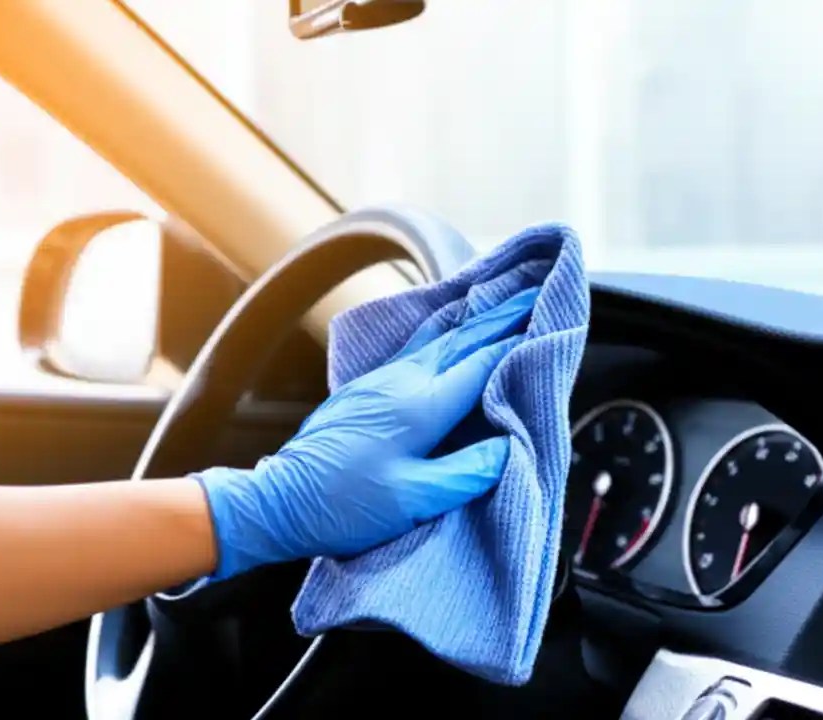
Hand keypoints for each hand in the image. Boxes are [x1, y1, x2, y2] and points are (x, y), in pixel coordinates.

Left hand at [194, 288, 537, 579]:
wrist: (278, 502)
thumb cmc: (345, 506)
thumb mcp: (414, 501)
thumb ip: (467, 473)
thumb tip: (507, 447)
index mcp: (420, 407)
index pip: (480, 364)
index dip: (514, 340)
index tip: (543, 316)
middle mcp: (401, 382)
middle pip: (460, 340)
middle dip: (498, 317)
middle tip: (531, 293)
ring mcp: (379, 381)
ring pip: (436, 339)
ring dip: (470, 320)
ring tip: (497, 302)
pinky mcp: (364, 390)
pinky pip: (415, 349)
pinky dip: (443, 334)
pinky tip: (448, 333)